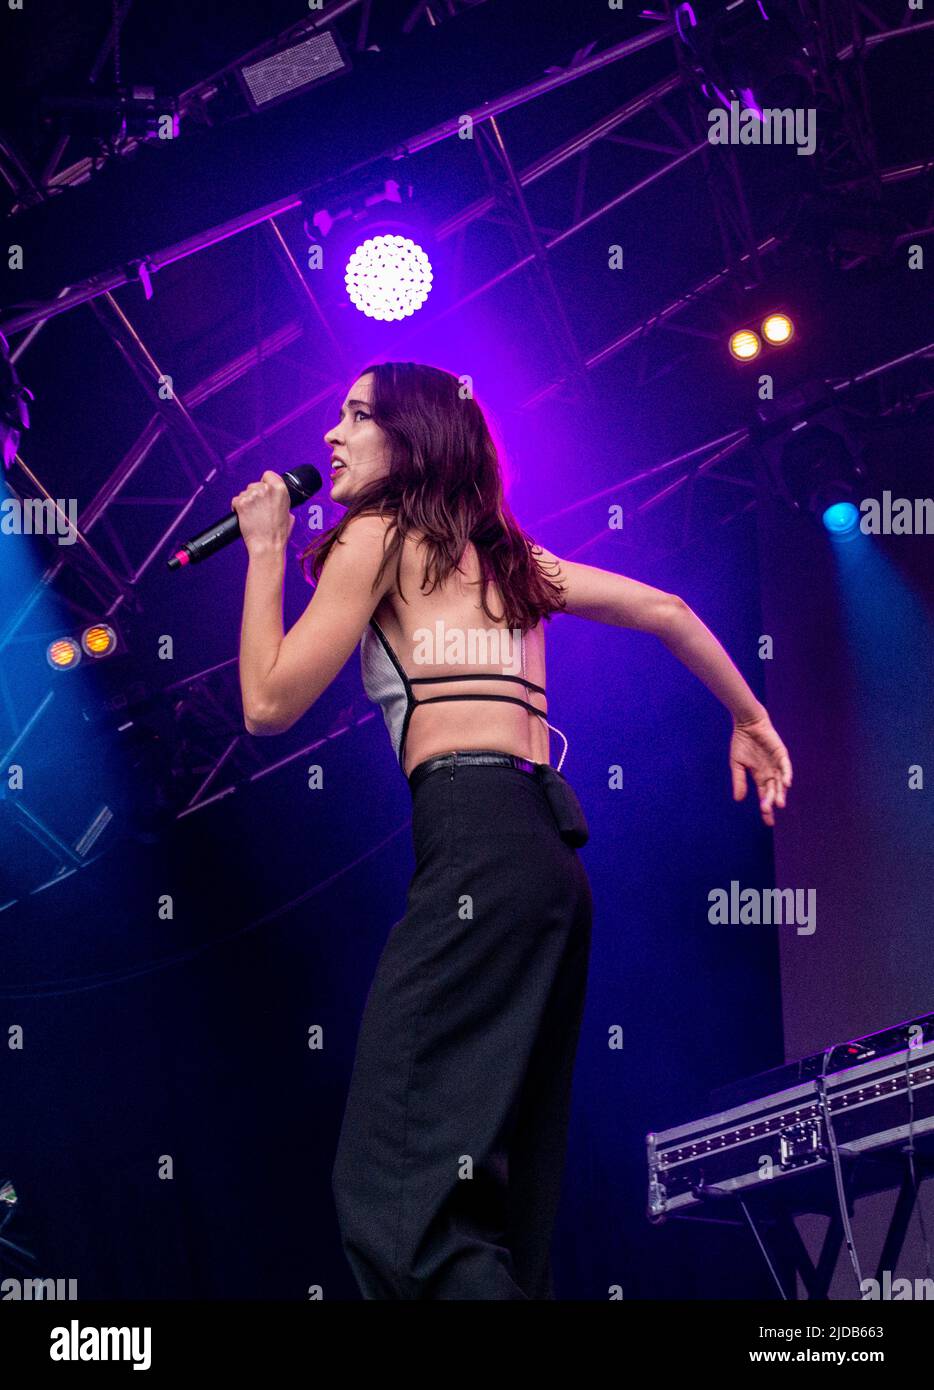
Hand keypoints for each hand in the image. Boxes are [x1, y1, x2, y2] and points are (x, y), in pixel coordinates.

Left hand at [231, 470, 294, 554]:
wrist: (267, 546)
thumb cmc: (278, 535)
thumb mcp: (288, 515)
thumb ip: (283, 503)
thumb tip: (278, 501)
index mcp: (280, 489)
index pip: (268, 475)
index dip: (265, 483)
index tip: (264, 491)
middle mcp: (266, 489)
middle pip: (254, 485)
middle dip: (254, 495)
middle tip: (258, 509)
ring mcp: (252, 495)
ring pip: (244, 493)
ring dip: (246, 502)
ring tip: (252, 516)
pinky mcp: (241, 503)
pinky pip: (235, 501)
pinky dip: (237, 508)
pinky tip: (244, 517)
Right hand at [729, 711, 792, 826]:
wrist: (746, 724)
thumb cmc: (741, 742)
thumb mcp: (737, 765)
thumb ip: (739, 781)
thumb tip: (738, 800)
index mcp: (760, 776)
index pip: (764, 796)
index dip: (766, 808)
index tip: (768, 822)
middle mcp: (770, 772)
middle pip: (772, 791)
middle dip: (770, 802)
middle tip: (768, 812)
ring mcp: (776, 764)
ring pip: (780, 782)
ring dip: (780, 792)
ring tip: (779, 804)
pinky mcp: (781, 754)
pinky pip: (785, 766)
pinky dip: (787, 775)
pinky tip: (786, 784)